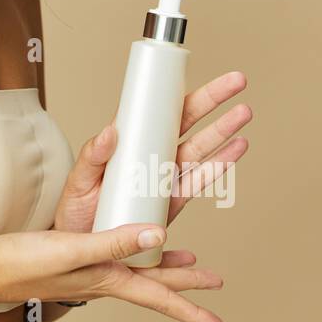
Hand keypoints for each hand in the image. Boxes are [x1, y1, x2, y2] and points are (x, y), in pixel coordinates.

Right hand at [0, 223, 225, 321]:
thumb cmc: (23, 263)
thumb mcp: (73, 250)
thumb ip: (115, 242)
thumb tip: (159, 235)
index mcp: (108, 279)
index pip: (159, 298)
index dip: (190, 309)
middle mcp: (104, 279)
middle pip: (156, 286)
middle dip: (188, 286)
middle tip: (216, 285)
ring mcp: (91, 271)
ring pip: (139, 271)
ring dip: (166, 269)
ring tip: (189, 263)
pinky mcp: (77, 259)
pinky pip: (119, 258)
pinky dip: (136, 250)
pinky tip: (133, 242)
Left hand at [50, 70, 252, 233]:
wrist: (84, 251)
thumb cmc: (77, 210)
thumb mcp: (79, 179)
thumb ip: (93, 155)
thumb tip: (110, 131)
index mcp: (129, 143)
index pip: (155, 110)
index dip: (175, 89)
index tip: (193, 70)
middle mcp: (151, 155)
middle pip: (187, 122)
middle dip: (213, 101)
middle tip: (238, 81)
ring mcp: (165, 178)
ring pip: (200, 149)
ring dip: (223, 131)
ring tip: (244, 113)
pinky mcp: (174, 203)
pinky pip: (200, 182)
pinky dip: (220, 167)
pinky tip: (236, 150)